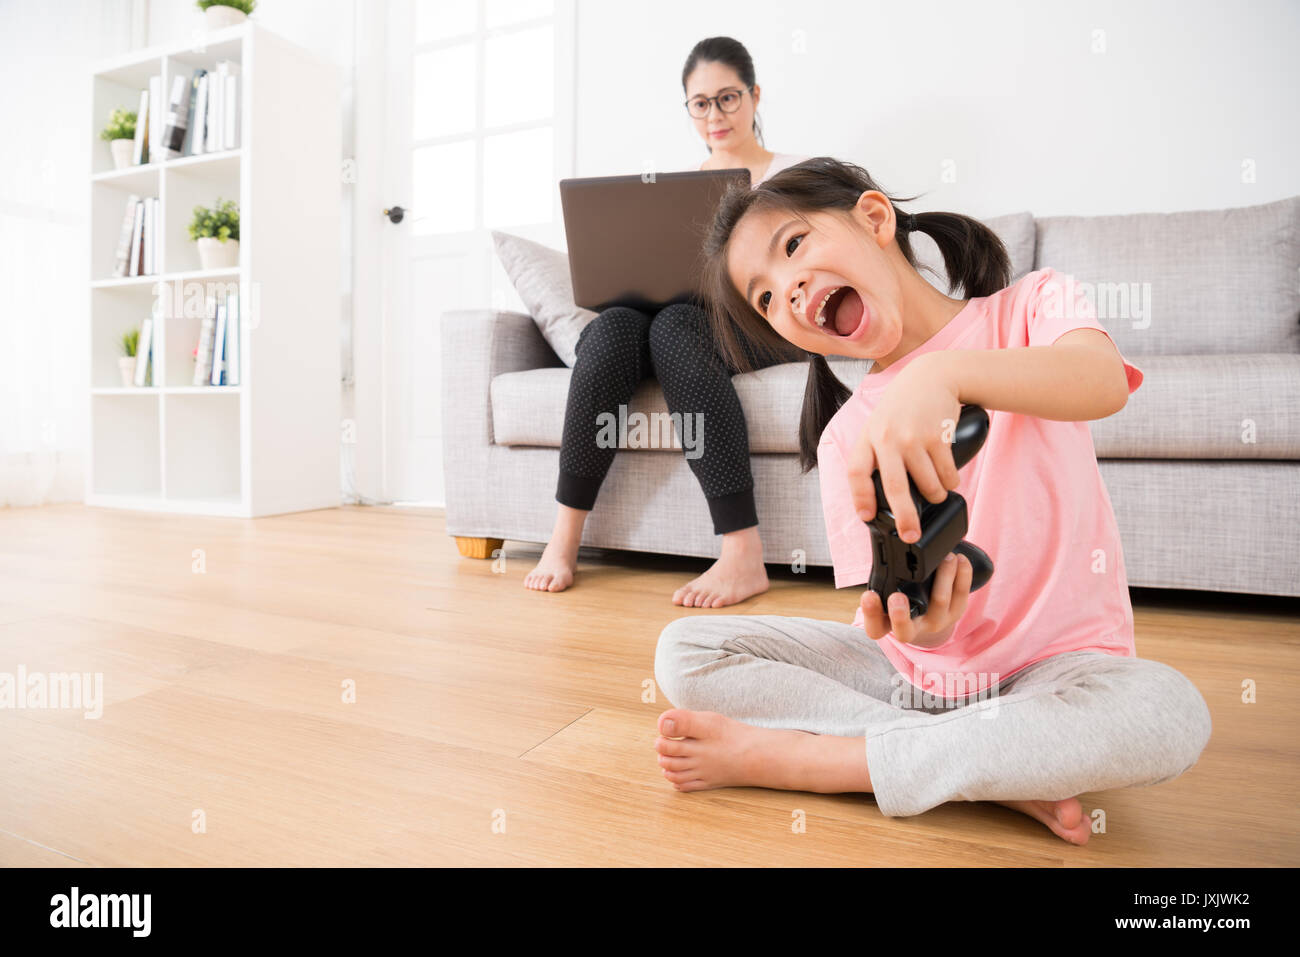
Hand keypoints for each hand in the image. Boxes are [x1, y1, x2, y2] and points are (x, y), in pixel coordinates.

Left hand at [847, 355, 963, 543]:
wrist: (932, 377)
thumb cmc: (902, 407)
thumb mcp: (878, 425)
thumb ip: (874, 454)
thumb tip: (874, 496)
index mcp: (869, 437)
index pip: (856, 472)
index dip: (860, 497)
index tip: (866, 517)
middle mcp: (889, 438)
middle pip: (895, 488)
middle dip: (905, 517)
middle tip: (912, 535)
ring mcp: (914, 437)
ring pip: (928, 485)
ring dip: (935, 496)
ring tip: (935, 493)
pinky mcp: (938, 437)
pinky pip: (947, 474)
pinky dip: (950, 482)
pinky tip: (948, 478)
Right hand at [860, 551, 972, 646]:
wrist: (926, 616)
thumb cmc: (900, 598)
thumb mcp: (886, 592)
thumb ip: (882, 578)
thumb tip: (883, 539)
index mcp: (887, 624)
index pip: (874, 628)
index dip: (870, 614)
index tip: (868, 595)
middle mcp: (911, 628)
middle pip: (904, 630)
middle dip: (899, 614)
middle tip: (897, 596)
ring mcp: (934, 623)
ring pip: (939, 603)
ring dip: (943, 578)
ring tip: (946, 558)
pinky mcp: (955, 614)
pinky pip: (961, 596)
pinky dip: (963, 576)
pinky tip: (962, 560)